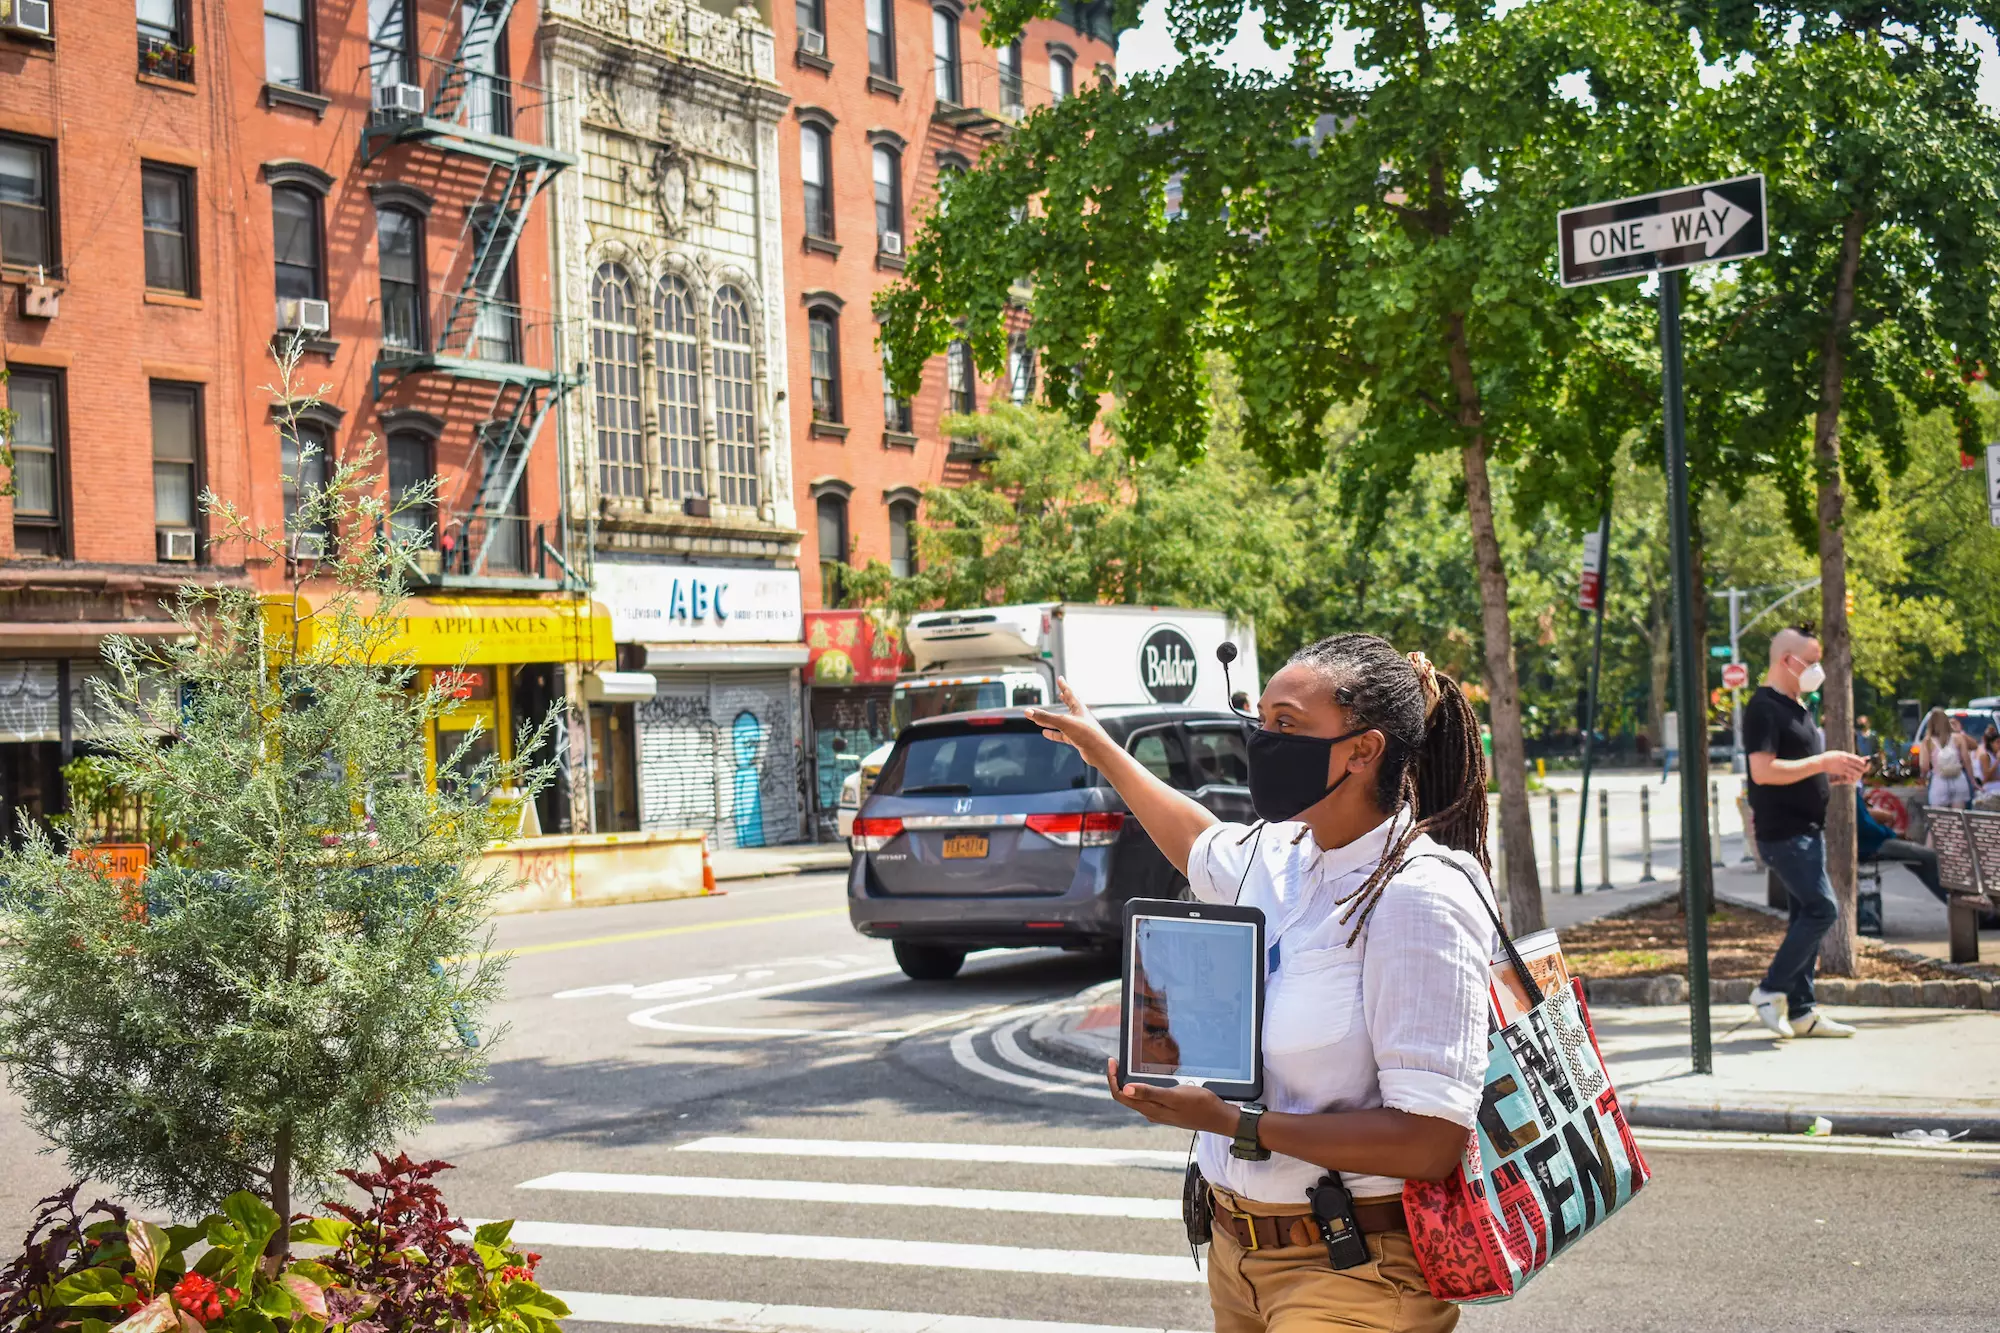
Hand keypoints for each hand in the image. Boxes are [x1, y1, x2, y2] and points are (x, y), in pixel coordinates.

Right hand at [1024, 677, 1112, 761]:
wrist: (1099, 751)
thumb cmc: (1086, 733)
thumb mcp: (1063, 722)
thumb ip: (1045, 717)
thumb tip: (1028, 712)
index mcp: (1079, 708)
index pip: (1070, 693)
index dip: (1063, 685)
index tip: (1060, 679)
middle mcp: (1079, 716)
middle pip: (1069, 706)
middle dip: (1063, 700)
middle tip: (1059, 694)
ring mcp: (1078, 728)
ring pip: (1062, 722)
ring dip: (1052, 719)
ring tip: (1043, 717)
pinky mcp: (1076, 739)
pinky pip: (1062, 735)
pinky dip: (1053, 733)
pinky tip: (1045, 733)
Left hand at [1104, 1059, 1236, 1134]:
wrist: (1218, 1118)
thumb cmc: (1199, 1105)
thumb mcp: (1174, 1096)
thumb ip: (1150, 1093)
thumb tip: (1125, 1090)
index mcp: (1150, 1109)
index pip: (1121, 1096)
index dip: (1113, 1079)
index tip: (1112, 1062)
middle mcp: (1151, 1112)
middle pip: (1126, 1097)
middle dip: (1117, 1079)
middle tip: (1115, 1061)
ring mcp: (1159, 1112)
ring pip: (1135, 1098)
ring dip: (1127, 1083)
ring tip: (1125, 1067)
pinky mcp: (1167, 1109)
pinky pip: (1147, 1098)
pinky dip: (1140, 1087)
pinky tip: (1144, 1079)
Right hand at [1820, 750, 1867, 783]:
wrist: (1821, 762)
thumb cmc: (1828, 757)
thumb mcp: (1837, 753)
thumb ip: (1844, 755)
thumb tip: (1849, 756)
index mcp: (1844, 755)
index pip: (1855, 758)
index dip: (1860, 760)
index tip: (1864, 762)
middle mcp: (1845, 760)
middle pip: (1856, 764)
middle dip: (1862, 766)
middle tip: (1865, 768)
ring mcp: (1843, 766)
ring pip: (1853, 770)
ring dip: (1858, 772)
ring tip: (1860, 773)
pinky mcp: (1840, 771)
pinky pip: (1848, 774)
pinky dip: (1852, 775)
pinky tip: (1853, 776)